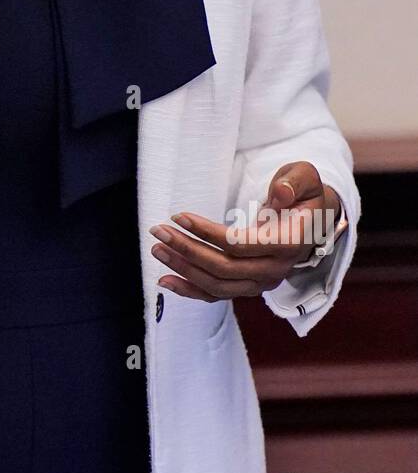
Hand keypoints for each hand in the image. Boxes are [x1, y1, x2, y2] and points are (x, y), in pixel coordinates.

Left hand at [149, 161, 342, 301]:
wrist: (314, 220)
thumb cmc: (305, 194)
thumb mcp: (306, 177)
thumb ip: (294, 181)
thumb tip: (279, 194)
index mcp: (288, 243)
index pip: (240, 244)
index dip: (207, 233)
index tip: (179, 217)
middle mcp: (275, 269)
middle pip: (224, 268)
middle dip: (187, 250)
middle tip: (159, 232)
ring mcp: (262, 282)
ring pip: (217, 285)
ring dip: (183, 269)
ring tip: (157, 249)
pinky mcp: (249, 286)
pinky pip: (217, 295)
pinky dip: (190, 291)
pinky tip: (165, 281)